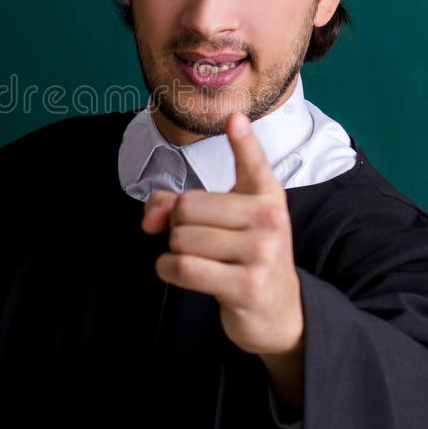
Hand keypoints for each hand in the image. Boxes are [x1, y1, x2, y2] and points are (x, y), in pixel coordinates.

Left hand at [141, 112, 303, 362]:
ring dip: (173, 251)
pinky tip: (178, 271)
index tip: (234, 118)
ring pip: (181, 237)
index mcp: (266, 195)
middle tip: (197, 239)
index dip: (242, 139)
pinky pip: (183, 266)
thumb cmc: (243, 256)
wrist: (278, 310)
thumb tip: (149, 218)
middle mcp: (269, 218)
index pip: (253, 161)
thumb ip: (176, 206)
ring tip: (197, 259)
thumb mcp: (222, 223)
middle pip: (187, 206)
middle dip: (177, 225)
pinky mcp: (246, 285)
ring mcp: (262, 252)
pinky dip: (168, 269)